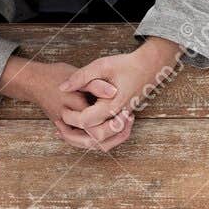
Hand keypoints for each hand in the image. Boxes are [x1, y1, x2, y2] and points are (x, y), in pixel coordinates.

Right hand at [0, 56, 129, 151]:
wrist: (32, 81)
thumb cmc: (54, 75)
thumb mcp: (77, 74)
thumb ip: (95, 84)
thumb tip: (113, 91)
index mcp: (73, 106)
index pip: (98, 121)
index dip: (117, 120)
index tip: (129, 113)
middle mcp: (68, 120)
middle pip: (94, 139)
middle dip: (115, 134)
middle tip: (128, 122)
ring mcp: (65, 126)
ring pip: (88, 143)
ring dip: (108, 138)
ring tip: (122, 127)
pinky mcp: (64, 127)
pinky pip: (81, 139)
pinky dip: (96, 137)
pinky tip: (109, 129)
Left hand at [58, 38, 183, 147]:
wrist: (148, 67)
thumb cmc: (126, 65)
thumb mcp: (101, 65)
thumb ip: (82, 77)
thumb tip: (62, 88)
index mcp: (113, 104)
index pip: (87, 121)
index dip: (70, 117)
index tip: (62, 109)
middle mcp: (119, 117)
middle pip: (95, 139)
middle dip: (74, 135)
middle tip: (60, 122)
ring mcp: (122, 121)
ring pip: (103, 144)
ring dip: (83, 141)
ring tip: (66, 132)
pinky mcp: (121, 121)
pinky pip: (108, 139)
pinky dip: (93, 139)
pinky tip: (80, 130)